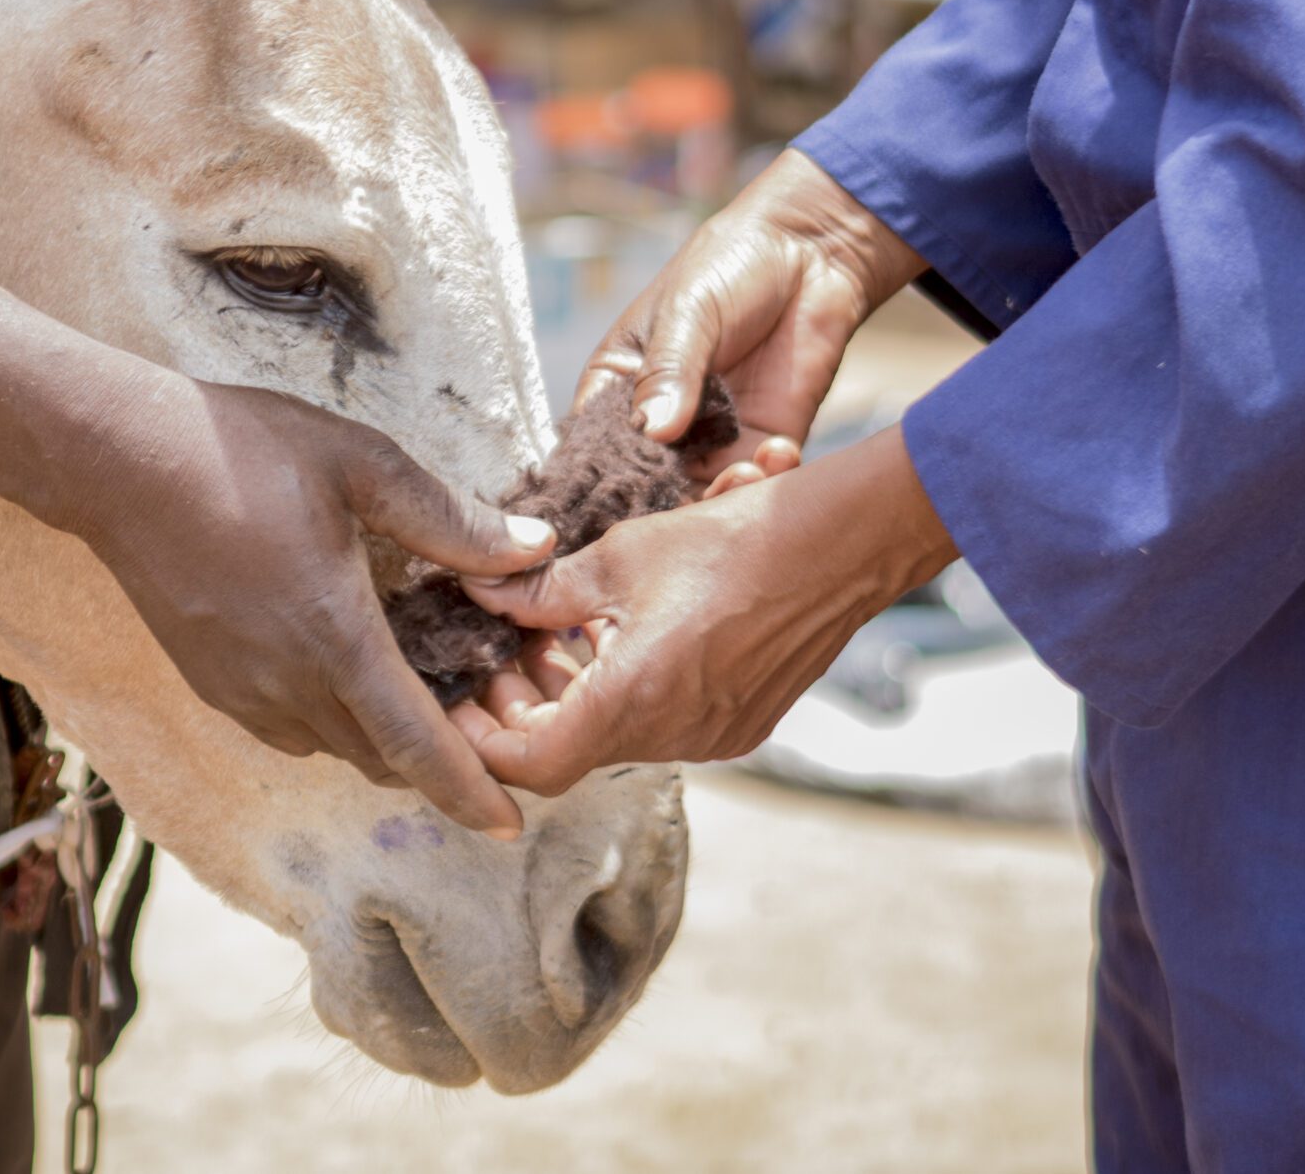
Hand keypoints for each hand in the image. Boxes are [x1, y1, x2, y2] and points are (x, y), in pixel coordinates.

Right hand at [39, 365, 555, 836]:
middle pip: (380, 757)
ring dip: (381, 736)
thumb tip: (534, 549)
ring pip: (333, 746)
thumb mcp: (363, 465)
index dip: (467, 792)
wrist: (120, 458)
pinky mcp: (211, 683)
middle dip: (436, 757)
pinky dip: (332, 718)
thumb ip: (452, 519)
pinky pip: (289, 727)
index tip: (510, 826)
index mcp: (336, 638)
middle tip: (483, 719)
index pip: (415, 746)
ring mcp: (241, 691)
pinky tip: (347, 666)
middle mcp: (286, 684)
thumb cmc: (242, 450)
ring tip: (422, 689)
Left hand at [447, 427, 958, 795]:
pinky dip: (626, 690)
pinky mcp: (740, 725)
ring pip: (614, 734)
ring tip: (560, 630)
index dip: (481, 739)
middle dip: (526, 702)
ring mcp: (713, 736)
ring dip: (577, 693)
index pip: (530, 763)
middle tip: (505, 646)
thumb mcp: (620, 555)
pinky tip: (623, 635)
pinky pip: (662, 722)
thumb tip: (479, 595)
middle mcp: (674, 735)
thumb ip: (540, 590)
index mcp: (633, 700)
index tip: (458, 697)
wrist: (846, 545)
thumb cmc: (735, 539)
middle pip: (569, 749)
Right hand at [576, 148, 921, 469]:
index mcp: (617, 387)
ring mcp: (709, 439)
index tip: (620, 497)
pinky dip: (765, 482)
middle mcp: (657, 424)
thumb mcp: (689, 310)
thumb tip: (652, 430)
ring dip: (722, 500)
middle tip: (694, 501)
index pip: (593, 449)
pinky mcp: (761, 443)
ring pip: (700, 499)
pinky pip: (755, 485)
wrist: (810, 251)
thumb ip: (669, 370)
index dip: (600, 481)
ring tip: (745, 473)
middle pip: (644, 487)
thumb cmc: (729, 265)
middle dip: (668, 505)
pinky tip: (778, 453)